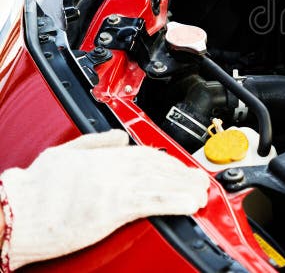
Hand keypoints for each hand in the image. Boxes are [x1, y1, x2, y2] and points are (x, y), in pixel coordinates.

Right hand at [0, 130, 208, 269]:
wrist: (15, 213)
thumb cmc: (32, 190)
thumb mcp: (63, 154)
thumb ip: (95, 143)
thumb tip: (119, 137)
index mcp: (101, 155)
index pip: (143, 153)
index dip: (166, 160)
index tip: (179, 167)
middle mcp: (112, 167)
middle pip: (157, 166)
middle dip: (181, 173)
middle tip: (198, 180)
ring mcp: (115, 187)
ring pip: (161, 182)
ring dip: (185, 187)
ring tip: (201, 192)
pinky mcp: (114, 208)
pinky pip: (153, 202)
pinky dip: (176, 202)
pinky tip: (189, 205)